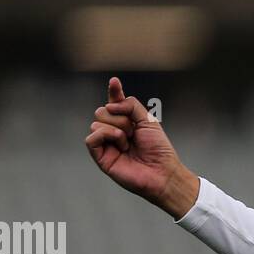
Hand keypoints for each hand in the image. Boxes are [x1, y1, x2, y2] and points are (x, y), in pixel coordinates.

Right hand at [85, 76, 198, 218]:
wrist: (163, 171)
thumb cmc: (159, 149)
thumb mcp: (148, 120)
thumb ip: (131, 105)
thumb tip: (110, 105)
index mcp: (126, 123)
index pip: (114, 104)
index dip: (114, 92)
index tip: (115, 81)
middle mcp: (114, 132)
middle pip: (102, 110)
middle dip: (119, 117)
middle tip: (133, 132)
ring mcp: (106, 144)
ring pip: (96, 121)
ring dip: (116, 128)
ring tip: (129, 143)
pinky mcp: (101, 157)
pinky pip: (91, 138)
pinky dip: (104, 135)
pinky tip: (120, 144)